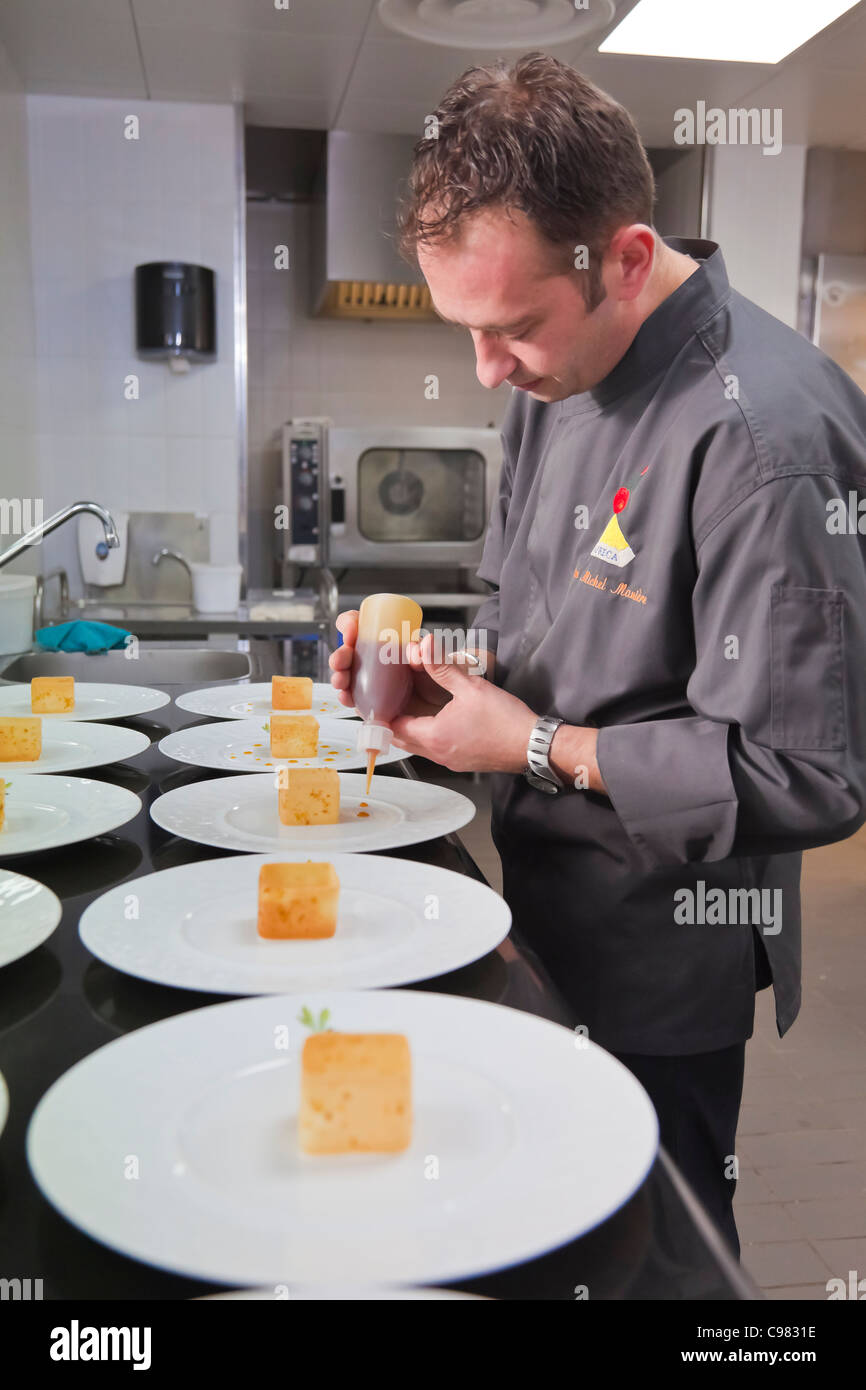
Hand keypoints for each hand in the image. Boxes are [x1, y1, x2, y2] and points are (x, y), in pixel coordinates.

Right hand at [328, 610, 451, 716]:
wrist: (456, 707)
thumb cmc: (447, 678)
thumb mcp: (442, 663)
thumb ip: (431, 656)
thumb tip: (416, 648)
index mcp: (391, 641)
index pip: (364, 625)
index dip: (352, 624)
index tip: (351, 629)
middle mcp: (379, 660)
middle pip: (350, 652)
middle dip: (341, 654)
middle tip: (341, 660)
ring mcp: (375, 681)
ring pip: (348, 675)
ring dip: (340, 676)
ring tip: (341, 680)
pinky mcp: (375, 702)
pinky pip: (356, 698)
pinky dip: (347, 697)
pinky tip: (347, 697)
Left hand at [388, 632, 537, 772]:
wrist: (533, 745)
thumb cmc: (506, 721)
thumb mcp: (471, 687)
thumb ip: (442, 667)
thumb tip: (424, 647)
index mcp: (433, 736)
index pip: (392, 727)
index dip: (383, 712)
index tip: (379, 698)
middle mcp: (437, 753)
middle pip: (401, 739)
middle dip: (393, 720)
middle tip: (391, 701)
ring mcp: (450, 760)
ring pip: (418, 745)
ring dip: (411, 728)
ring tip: (411, 706)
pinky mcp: (463, 761)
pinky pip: (435, 749)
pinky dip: (429, 735)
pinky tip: (438, 719)